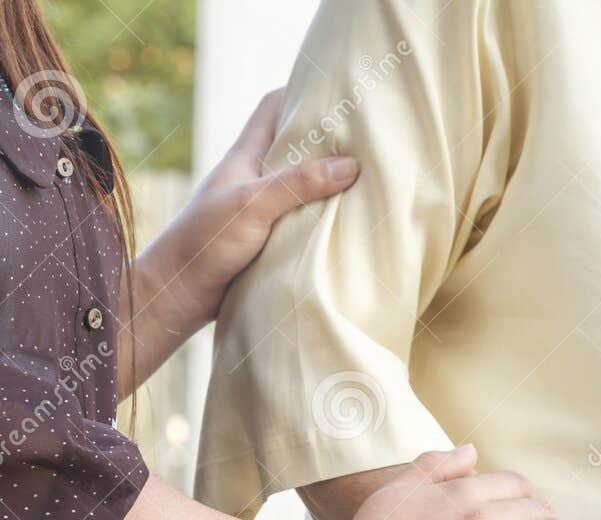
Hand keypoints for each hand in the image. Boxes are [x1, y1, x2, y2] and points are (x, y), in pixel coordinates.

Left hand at [138, 89, 357, 328]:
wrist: (178, 295)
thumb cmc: (204, 242)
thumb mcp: (252, 206)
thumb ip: (298, 184)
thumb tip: (351, 165)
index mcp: (245, 157)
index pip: (272, 108)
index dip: (301, 93)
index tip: (336, 92)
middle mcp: (254, 178)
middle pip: (295, 146)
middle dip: (328, 140)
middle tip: (368, 139)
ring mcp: (261, 210)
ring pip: (302, 186)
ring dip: (330, 184)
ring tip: (370, 181)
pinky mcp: (268, 240)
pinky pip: (303, 220)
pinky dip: (325, 219)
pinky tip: (349, 225)